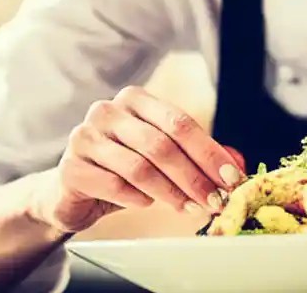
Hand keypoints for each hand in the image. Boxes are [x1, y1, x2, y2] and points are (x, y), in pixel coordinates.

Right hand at [30, 86, 245, 233]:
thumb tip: (235, 167)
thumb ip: (193, 156)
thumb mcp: (158, 157)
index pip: (180, 123)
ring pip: (140, 167)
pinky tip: (146, 203)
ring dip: (171, 193)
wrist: (71, 190)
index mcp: (134, 99)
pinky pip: (115, 185)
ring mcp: (85, 137)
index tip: (231, 178)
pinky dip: (137, 199)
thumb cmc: (121, 169)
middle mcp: (107, 111)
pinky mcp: (71, 167)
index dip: (208, 152)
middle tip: (214, 201)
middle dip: (194, 177)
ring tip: (188, 207)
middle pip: (162, 145)